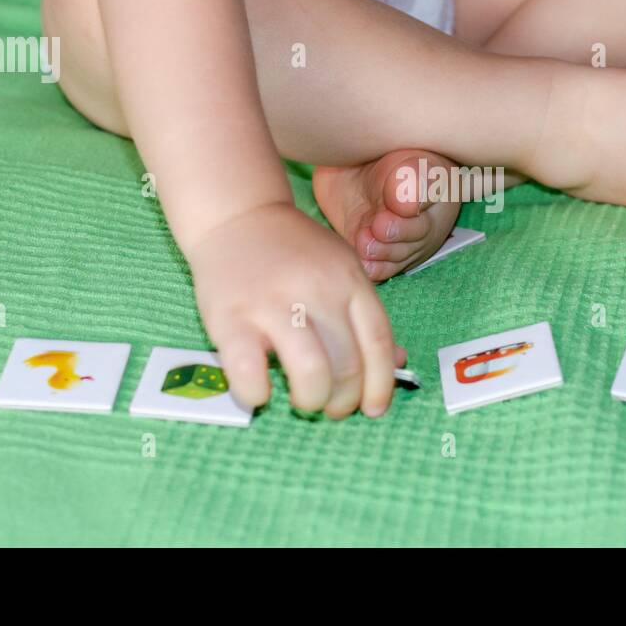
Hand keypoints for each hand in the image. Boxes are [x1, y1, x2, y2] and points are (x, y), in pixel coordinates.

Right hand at [185, 202, 401, 418]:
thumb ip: (366, 316)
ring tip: (305, 400)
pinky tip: (261, 393)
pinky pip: (248, 371)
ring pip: (311, 372)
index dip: (381, 383)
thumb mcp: (342, 270)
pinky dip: (257, 393)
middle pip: (347, 363)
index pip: (377, 341)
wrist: (236, 217)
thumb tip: (396, 363)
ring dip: (312, 400)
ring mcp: (272, 304)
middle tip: (333, 408)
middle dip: (345, 400)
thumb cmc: (294, 252)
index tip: (374, 408)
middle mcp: (316, 290)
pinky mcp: (229, 318)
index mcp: (348, 279)